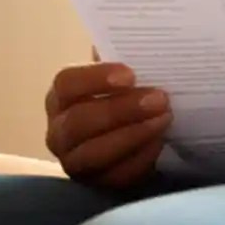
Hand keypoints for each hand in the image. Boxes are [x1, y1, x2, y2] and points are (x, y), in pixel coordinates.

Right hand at [44, 61, 171, 188]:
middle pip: (79, 121)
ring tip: (164, 119)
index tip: (130, 74)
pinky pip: (116, 176)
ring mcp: (75, 162)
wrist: (138, 133)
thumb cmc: (128, 95)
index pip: (66, 84)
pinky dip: (140, 159)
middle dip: (121, 110)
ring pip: (94, 154)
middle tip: (159, 99)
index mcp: (61, 97)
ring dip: (133, 135)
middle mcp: (60, 131)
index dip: (95, 78)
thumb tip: (141, 40)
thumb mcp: (123, 76)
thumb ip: (126, 57)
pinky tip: (161, 143)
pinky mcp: (97, 185)